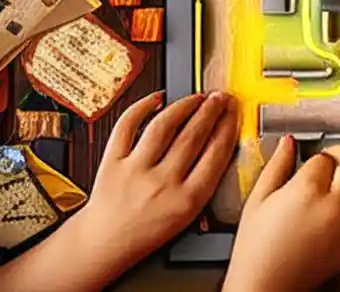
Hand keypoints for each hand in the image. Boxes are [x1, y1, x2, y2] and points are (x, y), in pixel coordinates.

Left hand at [79, 91, 238, 269]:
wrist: (104, 243)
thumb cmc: (146, 232)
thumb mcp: (189, 215)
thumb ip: (205, 183)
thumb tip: (220, 145)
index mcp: (188, 200)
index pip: (217, 152)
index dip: (229, 126)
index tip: (234, 113)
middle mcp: (163, 183)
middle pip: (193, 135)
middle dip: (211, 110)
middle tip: (220, 98)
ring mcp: (136, 170)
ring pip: (164, 125)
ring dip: (185, 105)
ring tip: (196, 97)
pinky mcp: (111, 162)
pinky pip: (127, 126)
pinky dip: (142, 107)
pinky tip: (157, 98)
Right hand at [224, 141, 339, 291]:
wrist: (265, 288)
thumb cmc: (256, 251)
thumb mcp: (257, 201)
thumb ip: (276, 166)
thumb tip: (288, 143)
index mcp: (307, 192)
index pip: (322, 157)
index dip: (312, 157)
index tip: (306, 164)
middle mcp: (335, 206)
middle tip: (329, 163)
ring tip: (336, 188)